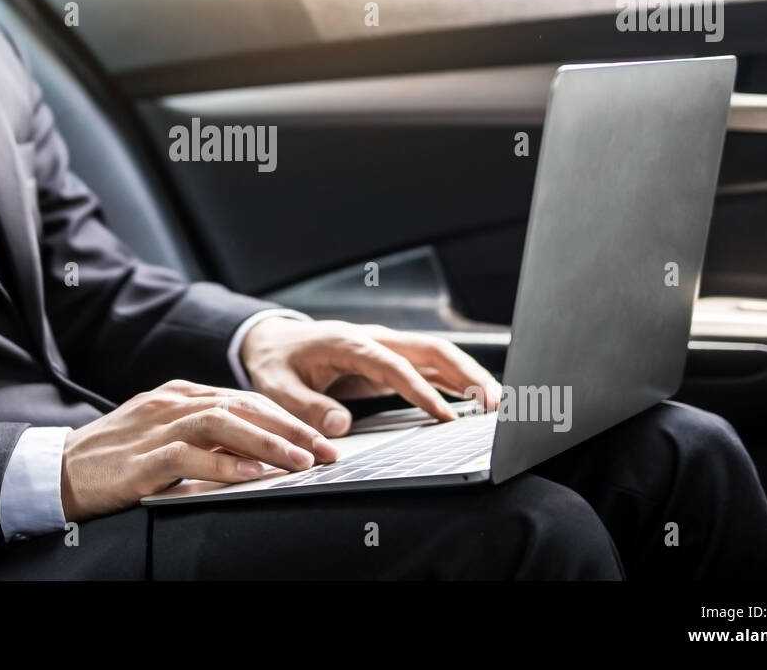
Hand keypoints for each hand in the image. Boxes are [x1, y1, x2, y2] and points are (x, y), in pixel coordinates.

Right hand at [59, 379, 338, 521]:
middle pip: (243, 406)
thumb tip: (256, 452)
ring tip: (302, 461)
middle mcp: (173, 403)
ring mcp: (157, 427)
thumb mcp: (165, 435)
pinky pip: (192, 457)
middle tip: (326, 450)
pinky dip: (226, 465)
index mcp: (181, 393)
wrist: (59, 469)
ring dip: (268, 444)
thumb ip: (205, 436)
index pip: (245, 399)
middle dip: (290, 428)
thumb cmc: (116, 456)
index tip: (320, 439)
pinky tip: (253, 475)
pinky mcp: (143, 457)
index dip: (286, 418)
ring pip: (224, 424)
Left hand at [239, 318, 502, 437]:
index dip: (421, 390)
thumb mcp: (277, 387)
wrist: (271, 340)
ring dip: (468, 376)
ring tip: (496, 404)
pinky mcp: (389, 360)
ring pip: (437, 356)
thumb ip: (306, 407)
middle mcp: (374, 340)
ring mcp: (385, 348)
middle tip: (492, 404)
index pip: (395, 365)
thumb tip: (340, 425)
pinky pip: (428, 367)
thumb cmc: (275, 362)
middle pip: (430, 350)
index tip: (444, 417)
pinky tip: (475, 398)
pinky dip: (455, 380)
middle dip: (465, 374)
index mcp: (349, 343)